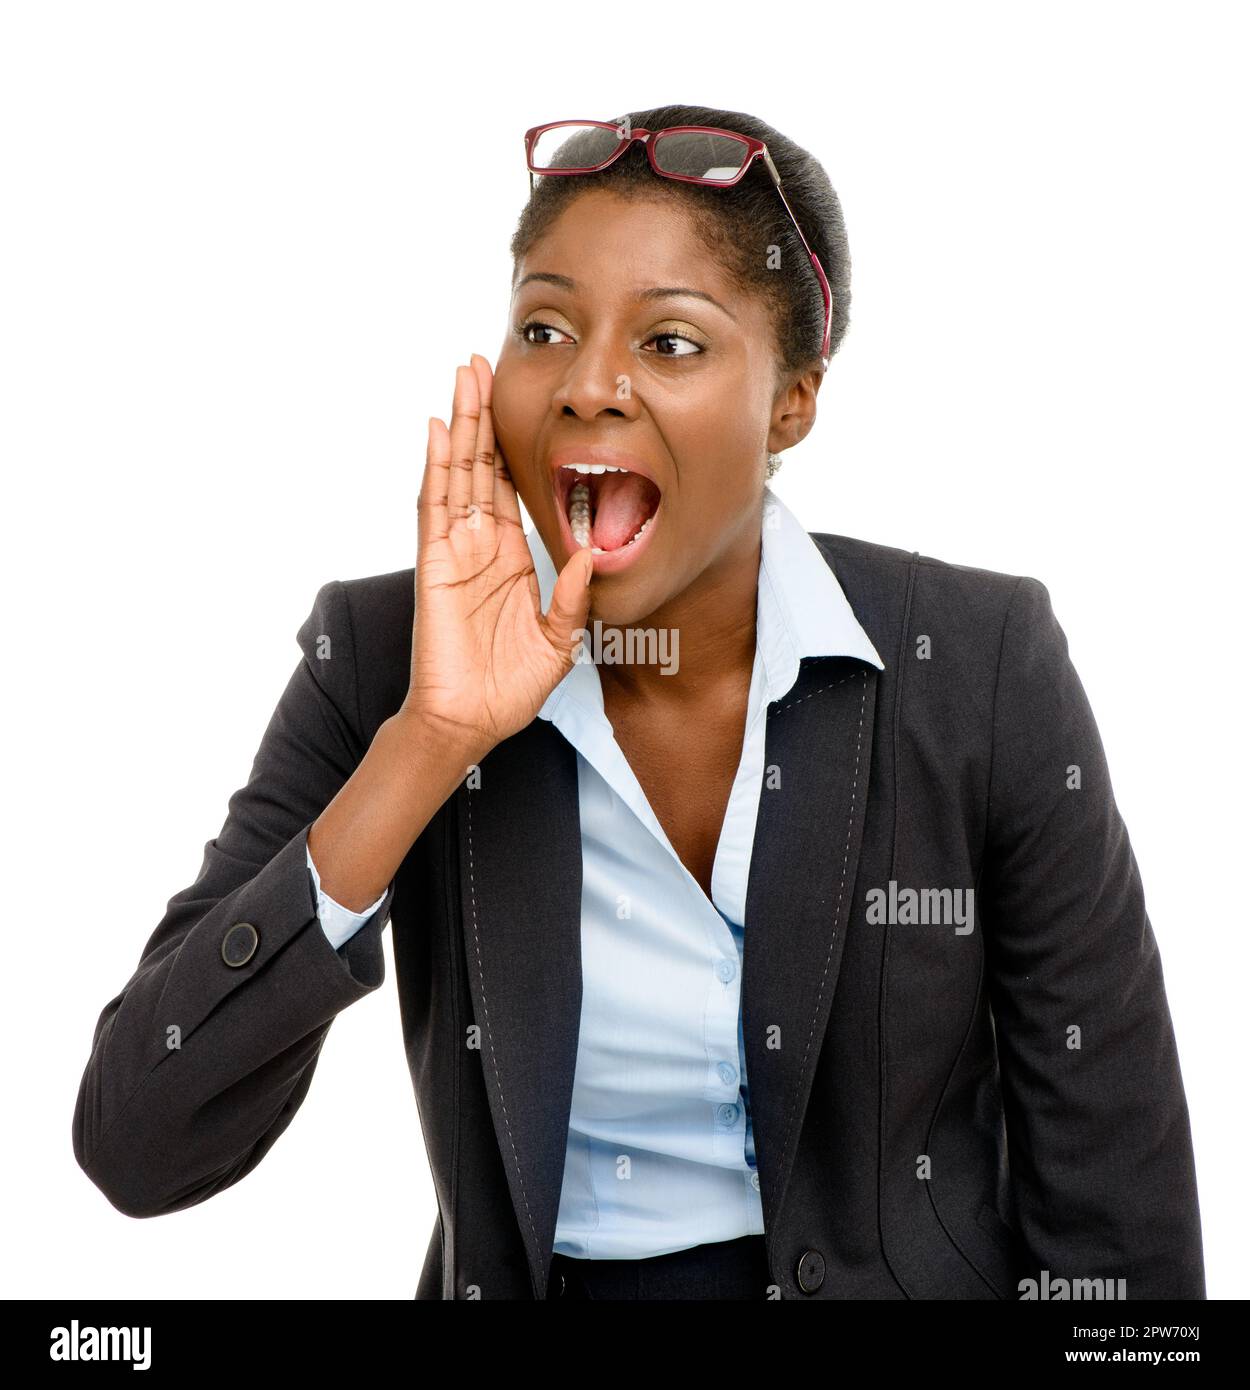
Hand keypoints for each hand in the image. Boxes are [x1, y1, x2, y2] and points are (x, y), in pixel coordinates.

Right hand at [403, 353, 592, 755]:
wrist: (469, 722)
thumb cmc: (508, 688)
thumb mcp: (558, 640)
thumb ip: (573, 598)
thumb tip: (593, 553)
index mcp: (510, 558)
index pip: (509, 486)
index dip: (511, 444)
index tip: (519, 401)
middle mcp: (480, 546)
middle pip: (480, 465)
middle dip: (482, 415)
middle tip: (483, 363)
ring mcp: (454, 551)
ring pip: (456, 472)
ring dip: (459, 423)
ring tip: (463, 376)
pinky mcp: (434, 564)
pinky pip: (434, 506)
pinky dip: (435, 464)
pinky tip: (437, 427)